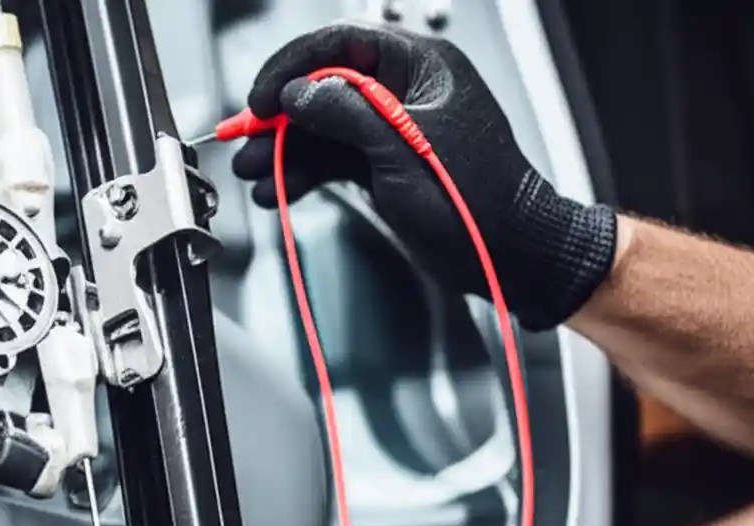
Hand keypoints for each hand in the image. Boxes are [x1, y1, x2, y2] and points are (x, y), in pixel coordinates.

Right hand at [232, 23, 617, 329]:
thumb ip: (346, 114)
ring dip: (282, 151)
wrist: (506, 252)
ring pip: (320, 129)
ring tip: (253, 174)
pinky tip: (276, 190)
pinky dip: (301, 174)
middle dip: (279, 118)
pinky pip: (330, 159)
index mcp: (419, 65)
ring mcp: (388, 130)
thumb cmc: (478, 198)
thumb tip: (296, 94)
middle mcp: (400, 91)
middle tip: (246, 141)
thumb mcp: (403, 148)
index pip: (340, 45)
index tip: (263, 97)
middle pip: (321, 89)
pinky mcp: (380, 165)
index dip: (293, 67)